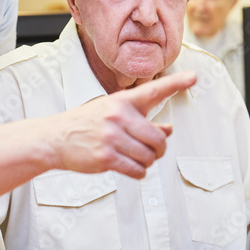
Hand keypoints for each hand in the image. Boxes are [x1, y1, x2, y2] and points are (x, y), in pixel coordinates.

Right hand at [49, 70, 196, 178]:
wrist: (56, 138)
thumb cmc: (89, 124)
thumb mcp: (114, 114)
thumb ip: (143, 120)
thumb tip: (169, 131)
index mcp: (122, 101)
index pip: (154, 90)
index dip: (176, 83)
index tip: (194, 77)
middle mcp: (118, 116)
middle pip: (158, 139)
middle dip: (159, 150)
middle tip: (152, 151)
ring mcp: (111, 137)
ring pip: (148, 156)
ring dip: (147, 162)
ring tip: (136, 158)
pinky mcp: (106, 157)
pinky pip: (137, 170)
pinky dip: (138, 172)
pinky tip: (130, 167)